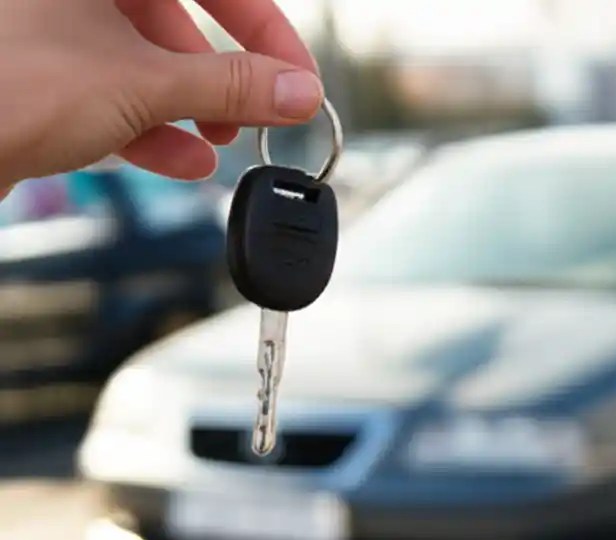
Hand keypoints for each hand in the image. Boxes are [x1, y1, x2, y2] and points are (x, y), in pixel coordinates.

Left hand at [0, 0, 322, 192]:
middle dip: (219, 72)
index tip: (295, 75)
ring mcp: (45, 24)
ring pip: (137, 51)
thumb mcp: (142, 85)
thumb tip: (296, 90)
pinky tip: (176, 158)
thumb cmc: (5, 88)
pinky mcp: (29, 68)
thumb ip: (230, 85)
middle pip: (172, 12)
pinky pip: (103, 82)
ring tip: (215, 143)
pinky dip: (145, 120)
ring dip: (186, 103)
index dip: (264, 27)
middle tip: (253, 112)